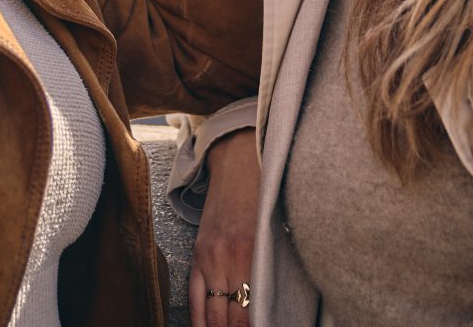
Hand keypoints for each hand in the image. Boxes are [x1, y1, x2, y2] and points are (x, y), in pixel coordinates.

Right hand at [187, 129, 257, 326]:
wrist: (238, 162)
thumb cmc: (264, 195)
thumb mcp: (276, 231)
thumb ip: (274, 267)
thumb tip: (277, 303)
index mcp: (252, 254)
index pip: (252, 312)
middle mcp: (228, 259)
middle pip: (229, 319)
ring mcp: (209, 259)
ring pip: (210, 314)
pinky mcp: (197, 255)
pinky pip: (194, 298)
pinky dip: (200, 320)